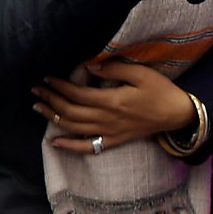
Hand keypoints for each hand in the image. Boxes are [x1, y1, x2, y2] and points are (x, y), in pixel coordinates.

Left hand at [33, 59, 195, 153]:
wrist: (177, 115)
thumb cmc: (160, 91)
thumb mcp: (141, 73)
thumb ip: (114, 69)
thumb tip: (90, 66)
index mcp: (112, 101)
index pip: (78, 94)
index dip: (60, 86)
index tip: (46, 78)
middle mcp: (107, 119)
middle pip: (71, 112)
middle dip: (51, 100)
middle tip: (36, 90)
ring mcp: (109, 132)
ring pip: (74, 128)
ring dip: (54, 118)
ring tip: (38, 108)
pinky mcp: (114, 141)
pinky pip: (88, 147)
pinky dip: (69, 146)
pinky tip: (54, 141)